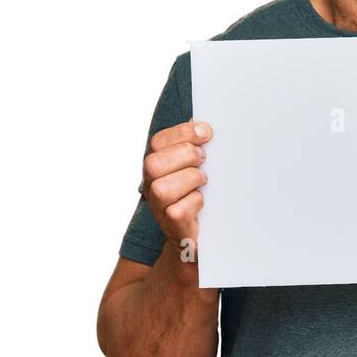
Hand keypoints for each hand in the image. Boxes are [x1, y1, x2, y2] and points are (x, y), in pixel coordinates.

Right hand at [141, 120, 211, 253]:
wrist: (193, 232)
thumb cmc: (194, 192)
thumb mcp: (194, 165)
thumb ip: (195, 144)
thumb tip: (203, 124)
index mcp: (156, 164)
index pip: (158, 142)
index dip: (183, 133)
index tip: (206, 132)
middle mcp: (150, 184)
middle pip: (153, 163)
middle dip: (185, 155)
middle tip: (203, 159)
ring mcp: (158, 206)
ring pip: (162, 188)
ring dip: (190, 179)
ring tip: (202, 181)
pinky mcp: (172, 225)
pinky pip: (178, 211)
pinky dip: (195, 202)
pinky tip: (201, 199)